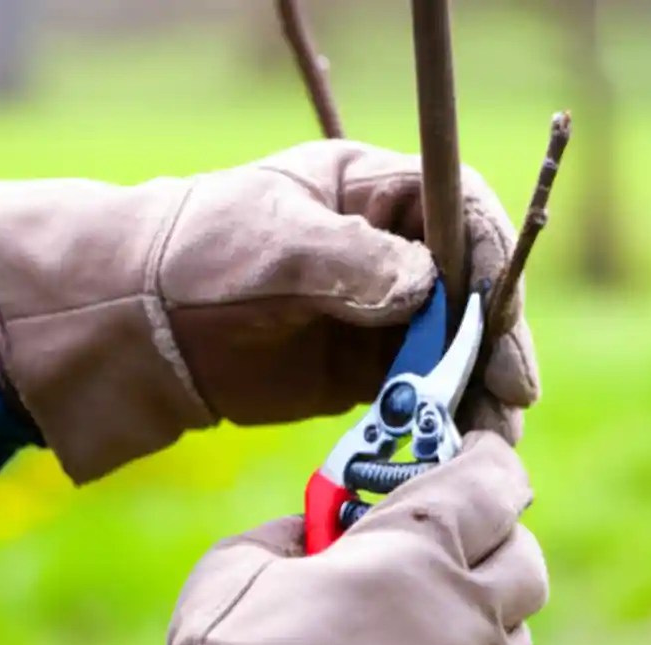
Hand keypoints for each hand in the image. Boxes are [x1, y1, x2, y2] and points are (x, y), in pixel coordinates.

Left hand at [0, 141, 538, 481]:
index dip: (493, 259)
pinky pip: (423, 392)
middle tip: (514, 392)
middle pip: (475, 288)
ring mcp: (385, 313)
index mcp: (375, 191)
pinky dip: (445, 418)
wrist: (137, 325)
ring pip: (458, 346)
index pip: (463, 212)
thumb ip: (352, 259)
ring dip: (482, 388)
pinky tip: (459, 447)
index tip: (499, 314)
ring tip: (495, 436)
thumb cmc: (199, 255)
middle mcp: (394, 249)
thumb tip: (426, 287)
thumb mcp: (273, 242)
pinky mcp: (369, 370)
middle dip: (497, 339)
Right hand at [130, 433, 546, 644]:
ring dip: (486, 613)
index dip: (488, 462)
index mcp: (417, 549)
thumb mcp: (238, 572)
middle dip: (496, 540)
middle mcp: (467, 613)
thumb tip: (304, 530)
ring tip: (431, 617)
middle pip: (524, 558)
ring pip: (516, 633)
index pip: (493, 482)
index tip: (477, 454)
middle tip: (455, 539)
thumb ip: (287, 535)